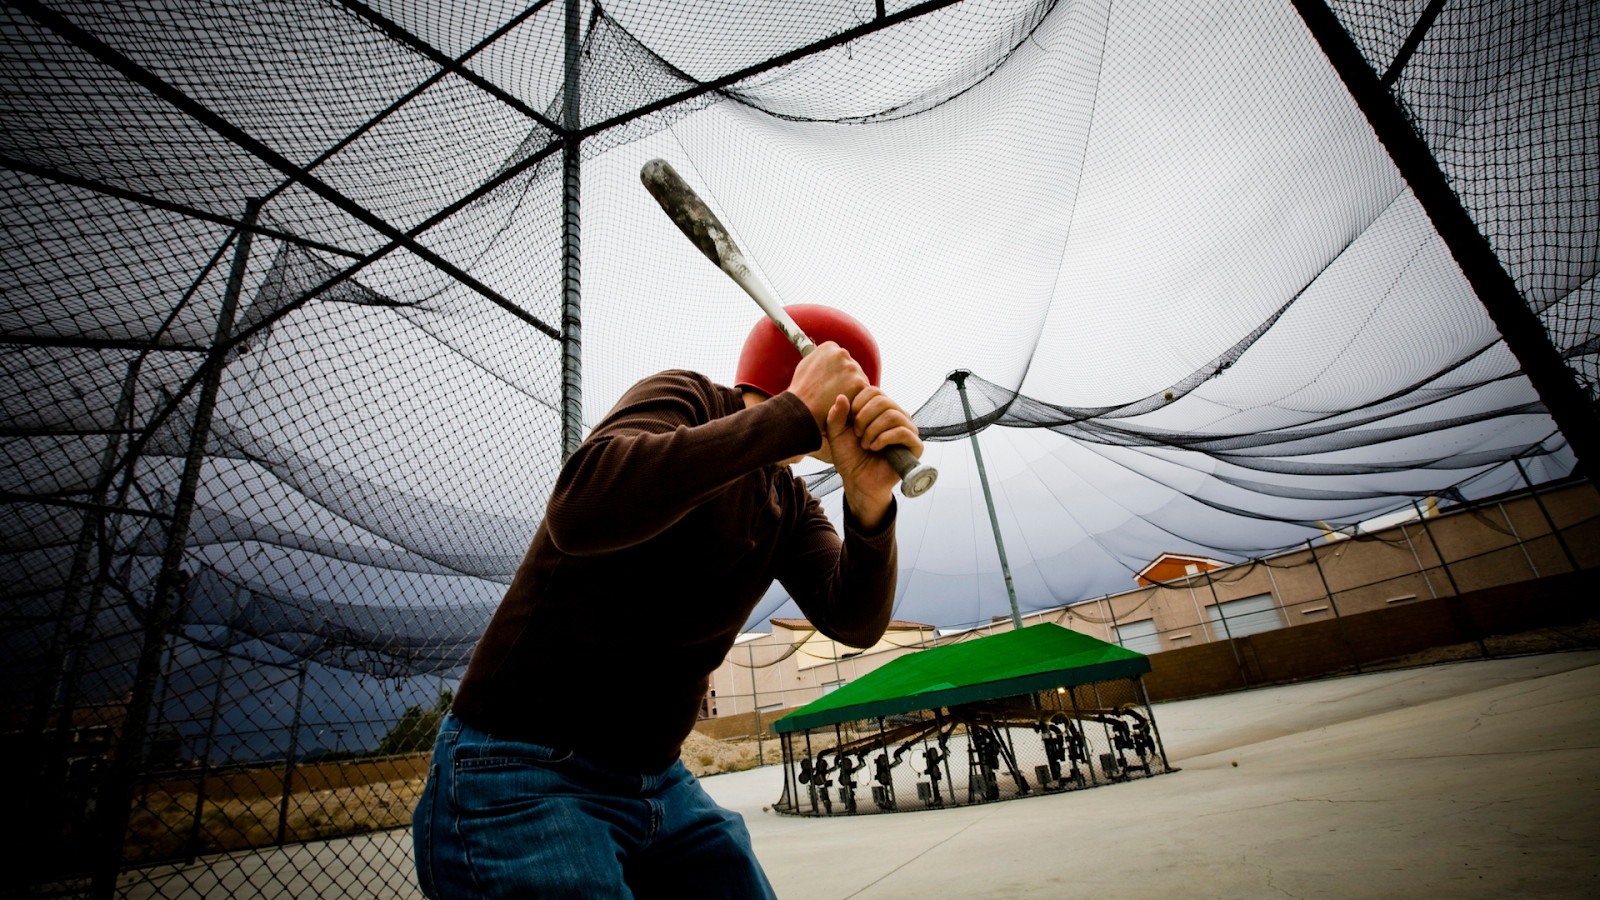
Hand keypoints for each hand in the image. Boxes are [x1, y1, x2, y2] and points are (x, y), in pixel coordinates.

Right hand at [785, 341, 869, 432]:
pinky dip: (856, 398)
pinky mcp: (859, 383)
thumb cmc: (801, 391)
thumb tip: (827, 356)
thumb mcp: (806, 365)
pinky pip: (863, 391)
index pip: (842, 358)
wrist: (802, 409)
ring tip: (838, 399)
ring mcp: (851, 367)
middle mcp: (842, 353)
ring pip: (859, 379)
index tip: (831, 382)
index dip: (838, 372)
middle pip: (852, 367)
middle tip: (835, 393)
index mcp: (829, 347)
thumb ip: (821, 358)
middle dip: (847, 380)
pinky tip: (845, 404)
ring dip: (853, 389)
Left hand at [826, 385, 922, 527]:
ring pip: (892, 415)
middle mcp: (897, 416)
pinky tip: (875, 447)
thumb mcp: (836, 434)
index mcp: (880, 409)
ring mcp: (907, 430)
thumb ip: (836, 415)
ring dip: (873, 430)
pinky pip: (903, 432)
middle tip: (857, 435)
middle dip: (864, 418)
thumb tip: (842, 397)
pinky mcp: (915, 446)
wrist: (858, 482)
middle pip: (883, 401)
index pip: (873, 391)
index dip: (857, 405)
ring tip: (865, 444)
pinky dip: (884, 439)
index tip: (850, 422)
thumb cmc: (849, 457)